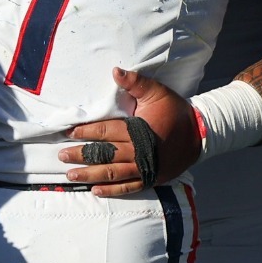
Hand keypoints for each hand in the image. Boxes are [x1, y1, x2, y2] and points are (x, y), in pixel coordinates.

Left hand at [60, 68, 202, 196]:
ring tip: (72, 176)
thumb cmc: (176, 111)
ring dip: (90, 175)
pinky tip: (96, 191)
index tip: (69, 133)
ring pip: (112, 174)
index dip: (86, 132)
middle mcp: (137, 152)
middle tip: (62, 156)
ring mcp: (144, 168)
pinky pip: (128, 187)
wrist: (199, 134)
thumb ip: (135, 82)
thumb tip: (115, 71)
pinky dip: (111, 190)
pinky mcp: (150, 178)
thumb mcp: (157, 92)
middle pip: (103, 155)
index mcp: (137, 130)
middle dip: (81, 156)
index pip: (105, 131)